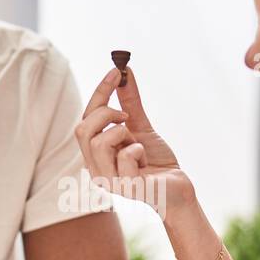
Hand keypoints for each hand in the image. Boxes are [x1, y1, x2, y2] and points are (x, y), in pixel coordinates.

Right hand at [75, 63, 193, 223]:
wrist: (177, 187)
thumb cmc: (156, 161)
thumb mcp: (141, 126)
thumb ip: (130, 102)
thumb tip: (124, 71)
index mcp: (95, 154)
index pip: (85, 119)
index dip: (100, 92)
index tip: (116, 71)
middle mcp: (95, 168)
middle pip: (82, 130)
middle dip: (105, 113)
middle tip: (127, 116)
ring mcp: (109, 181)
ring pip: (98, 143)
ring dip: (122, 134)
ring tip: (137, 143)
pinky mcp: (126, 188)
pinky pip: (124, 158)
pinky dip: (137, 150)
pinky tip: (144, 160)